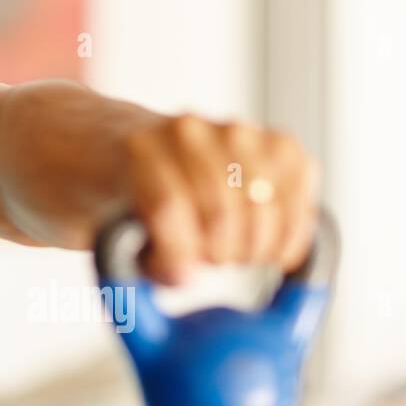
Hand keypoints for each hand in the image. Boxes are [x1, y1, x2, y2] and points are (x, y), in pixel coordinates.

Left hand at [120, 114, 320, 283]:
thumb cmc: (129, 200)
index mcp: (138, 148)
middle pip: (220, 213)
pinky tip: (269, 243)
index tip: (182, 276)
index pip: (167, 206)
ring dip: (254, 248)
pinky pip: (300, 198)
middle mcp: (189, 130)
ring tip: (232, 252)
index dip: (178, 253)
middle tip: (208, 261)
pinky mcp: (280, 143)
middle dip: (217, 254)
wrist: (146, 153)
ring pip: (264, 209)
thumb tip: (184, 276)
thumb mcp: (106, 229)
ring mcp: (238, 131)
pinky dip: (290, 232)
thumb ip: (129, 259)